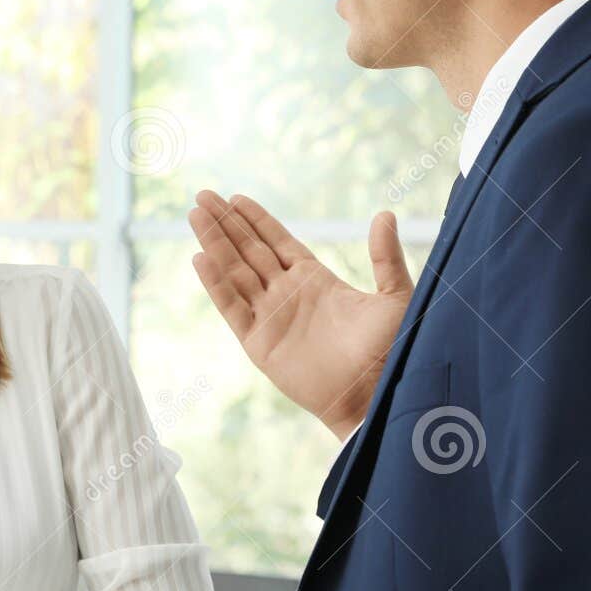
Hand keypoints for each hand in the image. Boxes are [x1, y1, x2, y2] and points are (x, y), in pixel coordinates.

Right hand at [188, 190, 413, 439]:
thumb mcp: (395, 296)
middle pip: (249, 250)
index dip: (256, 219)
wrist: (374, 395)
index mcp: (315, 280)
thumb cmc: (390, 351)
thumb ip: (385, 257)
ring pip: (234, 271)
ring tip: (194, 215)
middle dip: (226, 223)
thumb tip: (385, 213)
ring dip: (214, 243)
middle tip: (203, 195)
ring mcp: (270, 317)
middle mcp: (287, 295)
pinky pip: (231, 306)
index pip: (277, 241)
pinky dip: (215, 283)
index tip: (235, 197)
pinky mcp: (258, 343)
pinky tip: (200, 258)